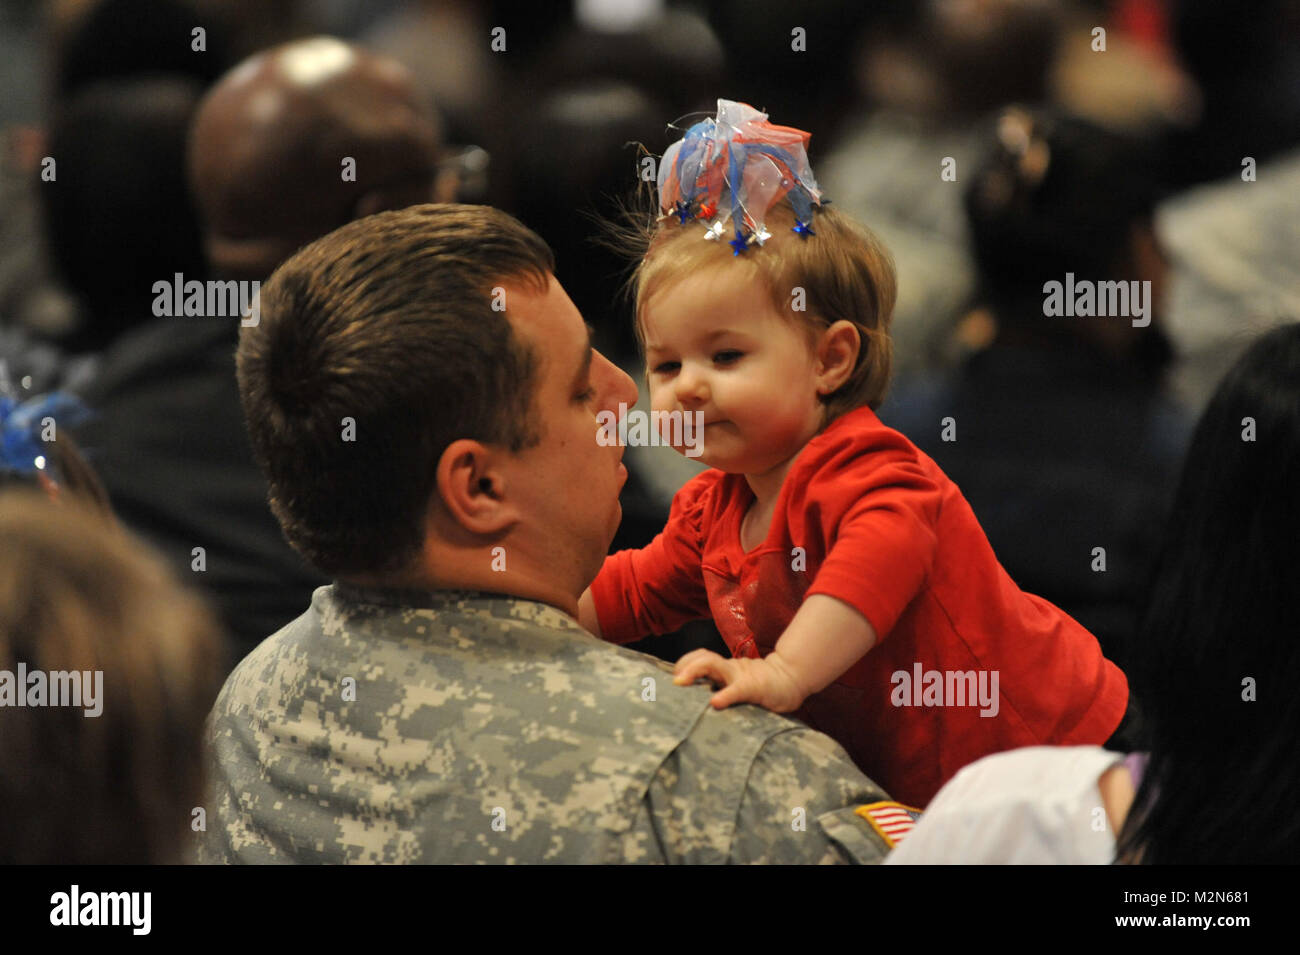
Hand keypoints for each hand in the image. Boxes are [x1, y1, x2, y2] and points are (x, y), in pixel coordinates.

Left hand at [672, 649, 807, 712]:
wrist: (791, 680)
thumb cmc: (763, 689)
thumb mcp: (739, 688)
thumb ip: (722, 691)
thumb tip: (700, 705)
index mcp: (724, 670)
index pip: (699, 658)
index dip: (684, 664)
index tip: (670, 679)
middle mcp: (728, 669)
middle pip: (702, 658)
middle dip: (684, 666)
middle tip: (673, 681)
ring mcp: (739, 675)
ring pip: (712, 664)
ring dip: (694, 671)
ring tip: (681, 682)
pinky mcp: (752, 687)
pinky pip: (736, 689)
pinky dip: (725, 695)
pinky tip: (715, 702)